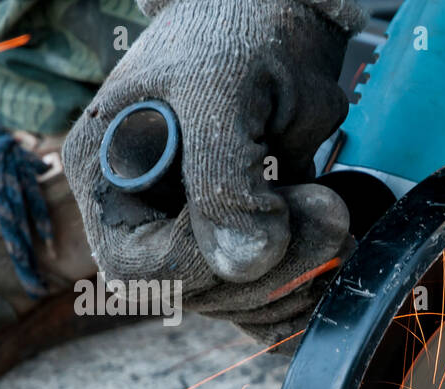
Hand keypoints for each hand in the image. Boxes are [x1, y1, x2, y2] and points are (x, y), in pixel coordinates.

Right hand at [63, 0, 364, 341]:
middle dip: (269, 270)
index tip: (276, 211)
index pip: (141, 268)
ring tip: (337, 217)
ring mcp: (195, 235)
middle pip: (196, 296)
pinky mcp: (242, 243)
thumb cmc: (235, 30)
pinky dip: (304, 291)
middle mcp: (143, 217)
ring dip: (297, 279)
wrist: (280, 14)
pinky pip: (266, 302)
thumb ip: (221, 177)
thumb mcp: (220, 89)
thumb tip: (241, 262)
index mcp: (107, 177)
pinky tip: (336, 254)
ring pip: (238, 304)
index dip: (207, 260)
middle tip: (332, 215)